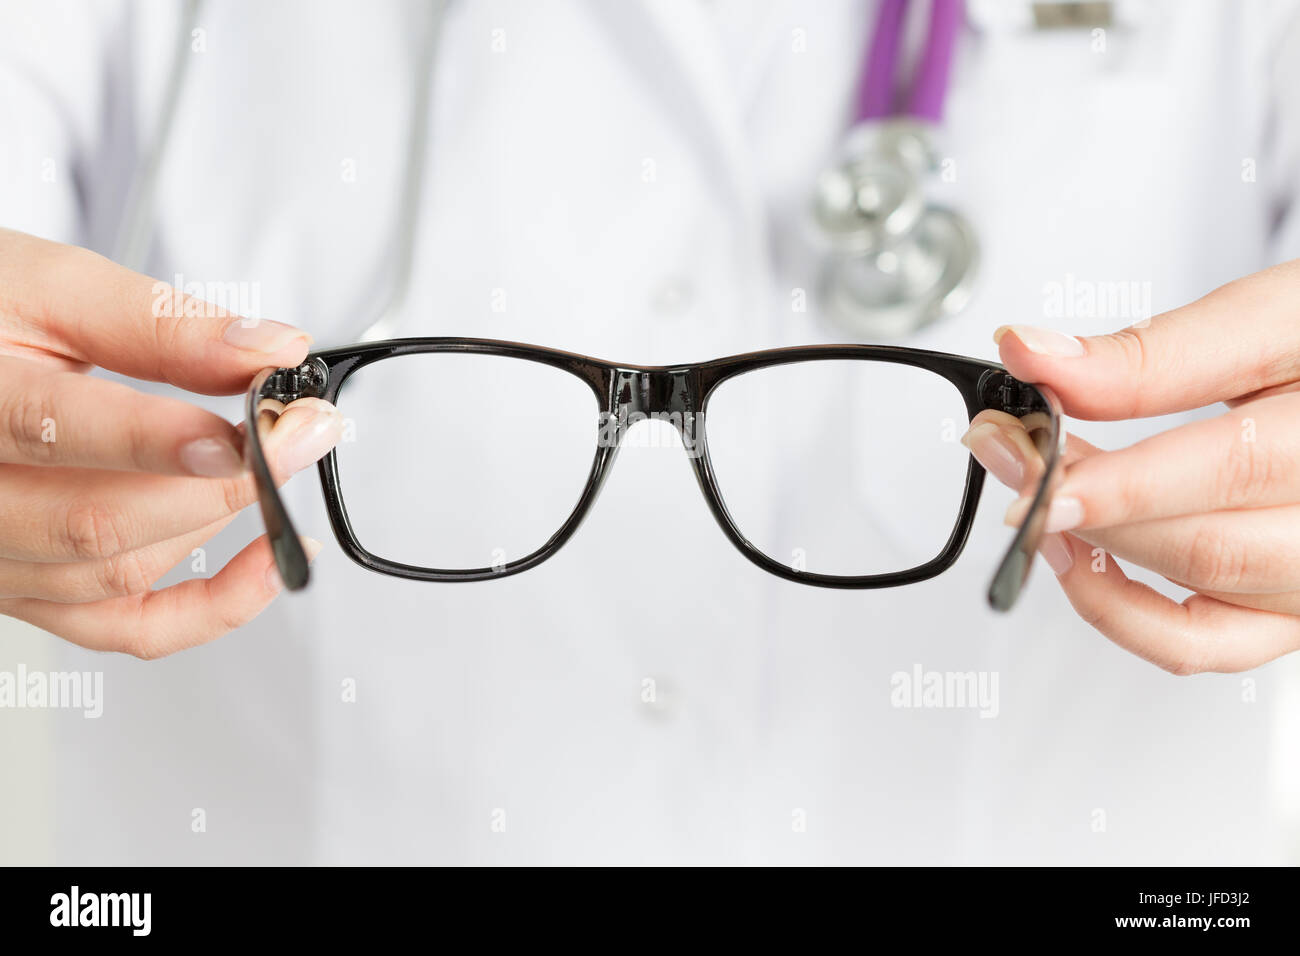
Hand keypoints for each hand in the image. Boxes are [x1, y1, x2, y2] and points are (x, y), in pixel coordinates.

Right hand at [0, 229, 343, 657]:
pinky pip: (122, 628)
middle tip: (302, 430)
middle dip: (224, 480)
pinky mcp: (29, 590)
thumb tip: (267, 350)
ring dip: (214, 522)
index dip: (164, 440)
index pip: (52, 430)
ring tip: (272, 461)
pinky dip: (209, 609)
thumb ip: (159, 321)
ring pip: (116, 573)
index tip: (258, 425)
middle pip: (98, 522)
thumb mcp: (51, 286)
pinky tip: (267, 565)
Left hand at [962, 260, 1299, 673]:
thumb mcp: (1273, 317)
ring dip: (1094, 544)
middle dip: (1082, 494)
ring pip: (1201, 585)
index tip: (1027, 438)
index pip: (1236, 462)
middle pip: (1205, 536)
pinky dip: (1122, 613)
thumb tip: (1036, 355)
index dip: (1122, 469)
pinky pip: (1204, 645)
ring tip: (1033, 490)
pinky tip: (1075, 558)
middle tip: (1007, 445)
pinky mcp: (1287, 609)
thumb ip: (1157, 350)